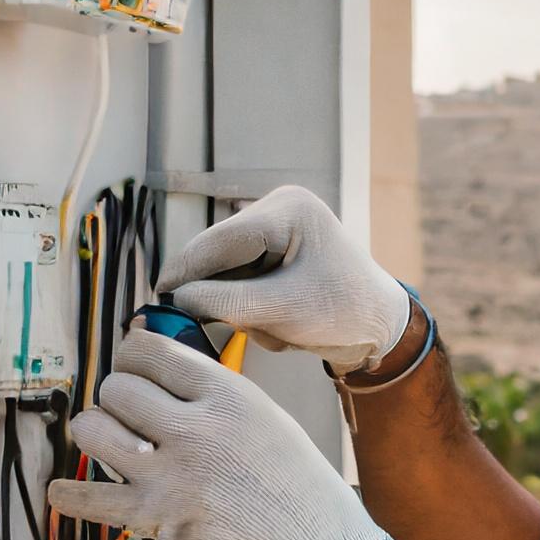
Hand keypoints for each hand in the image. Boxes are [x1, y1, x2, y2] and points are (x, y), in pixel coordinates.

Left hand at [49, 328, 398, 539]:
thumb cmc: (297, 484)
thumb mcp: (264, 416)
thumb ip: (210, 390)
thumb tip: (150, 360)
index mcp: (227, 395)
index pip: (149, 351)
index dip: (134, 356)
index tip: (135, 368)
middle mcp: (195, 428)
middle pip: (116, 388)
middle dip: (120, 398)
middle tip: (133, 416)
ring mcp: (171, 475)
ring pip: (92, 429)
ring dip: (99, 434)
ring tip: (115, 444)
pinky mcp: (156, 519)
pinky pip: (87, 497)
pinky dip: (70, 493)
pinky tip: (64, 488)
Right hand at [157, 185, 410, 374]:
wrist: (381, 328)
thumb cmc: (344, 313)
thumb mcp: (284, 311)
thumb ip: (228, 303)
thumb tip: (177, 299)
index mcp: (288, 210)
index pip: (219, 240)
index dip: (184, 270)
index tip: (158, 297)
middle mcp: (278, 210)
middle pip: (219, 256)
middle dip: (224, 296)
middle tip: (233, 329)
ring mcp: (276, 231)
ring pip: (227, 274)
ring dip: (242, 308)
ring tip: (280, 329)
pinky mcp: (274, 254)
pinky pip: (241, 282)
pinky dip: (253, 310)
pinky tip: (283, 325)